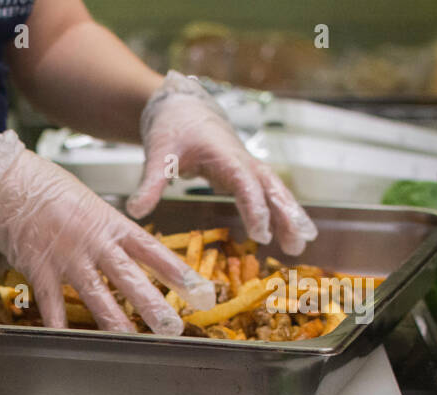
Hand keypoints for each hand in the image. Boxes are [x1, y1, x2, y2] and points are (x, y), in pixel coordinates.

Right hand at [0, 131, 214, 332]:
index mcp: (111, 224)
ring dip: (115, 321)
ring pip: (96, 294)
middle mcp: (93, 242)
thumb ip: (111, 232)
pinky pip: (51, 303)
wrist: (10, 183)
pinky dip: (58, 324)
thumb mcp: (92, 205)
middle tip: (173, 327)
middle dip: (152, 304)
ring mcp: (66, 257)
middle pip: (129, 278)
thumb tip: (133, 254)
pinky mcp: (39, 269)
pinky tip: (68, 342)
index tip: (200, 290)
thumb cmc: (50, 191)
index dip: (178, 272)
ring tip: (132, 341)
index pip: (152, 250)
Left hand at [127, 71, 317, 255]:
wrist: (182, 108)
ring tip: (301, 244)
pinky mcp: (245, 173)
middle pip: (272, 188)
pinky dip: (280, 211)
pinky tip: (289, 233)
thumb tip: (134, 211)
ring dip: (290, 215)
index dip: (255, 209)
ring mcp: (247, 167)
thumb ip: (149, 183)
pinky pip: (268, 193)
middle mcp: (243, 161)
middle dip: (286, 214)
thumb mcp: (158, 155)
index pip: (245, 184)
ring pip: (275, 191)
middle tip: (298, 242)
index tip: (261, 234)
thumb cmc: (171, 129)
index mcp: (225, 156)